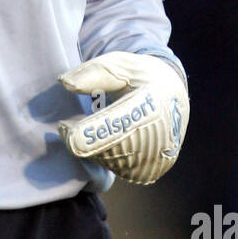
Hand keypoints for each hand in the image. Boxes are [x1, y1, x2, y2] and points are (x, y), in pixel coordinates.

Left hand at [57, 51, 188, 185]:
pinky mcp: (150, 173)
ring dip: (90, 148)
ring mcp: (156, 160)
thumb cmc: (140, 77)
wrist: (173, 98)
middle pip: (102, 151)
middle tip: (67, 125)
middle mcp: (159, 138)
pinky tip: (104, 140)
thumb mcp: (119, 65)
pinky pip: (113, 169)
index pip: (111, 129)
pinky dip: (102, 156)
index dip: (83, 133)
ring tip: (91, 127)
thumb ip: (93, 73)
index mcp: (152, 106)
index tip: (63, 126)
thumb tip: (65, 83)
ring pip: (106, 162)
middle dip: (79, 139)